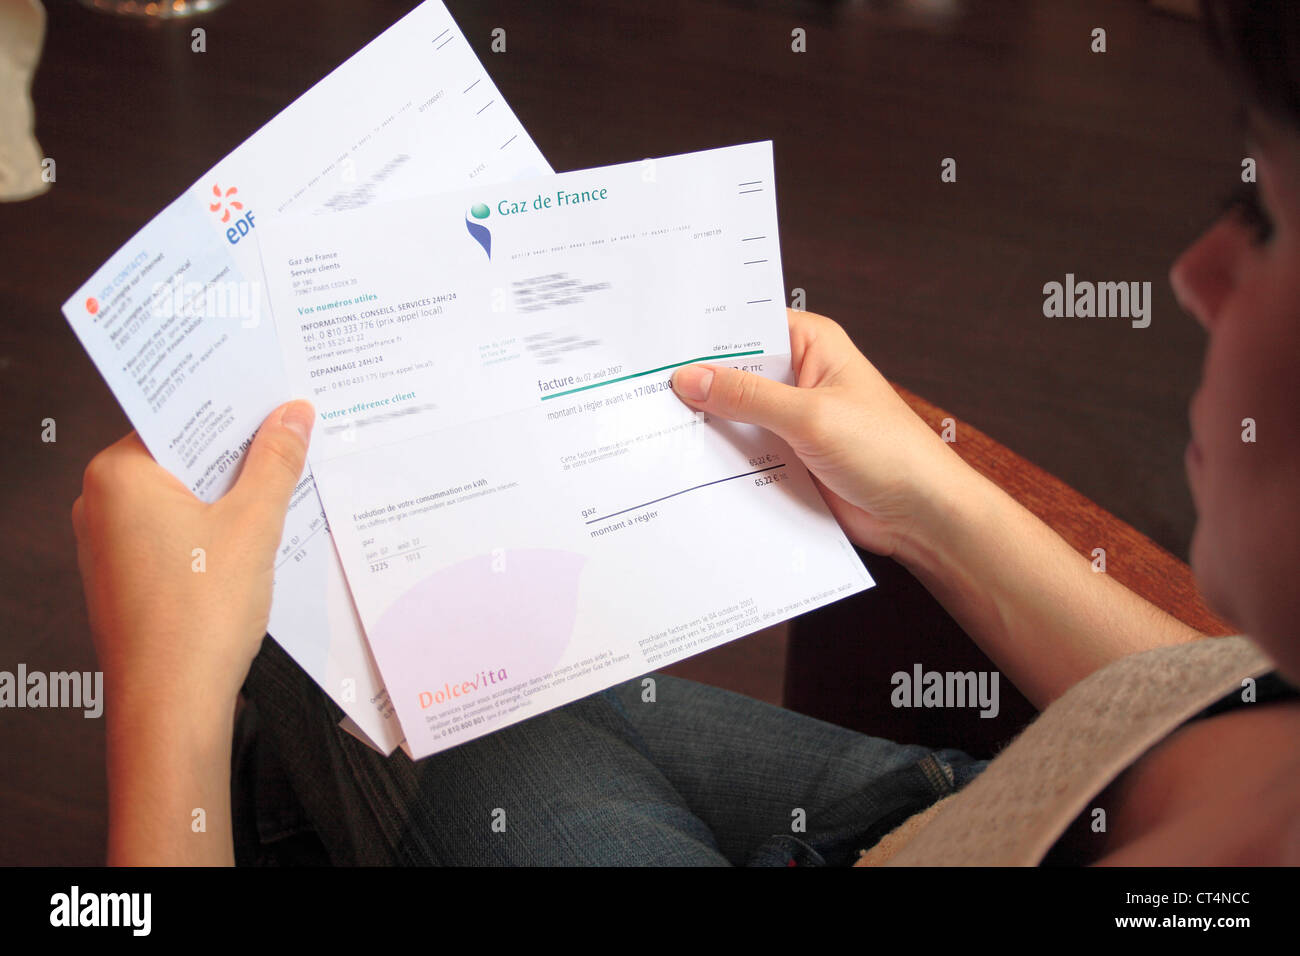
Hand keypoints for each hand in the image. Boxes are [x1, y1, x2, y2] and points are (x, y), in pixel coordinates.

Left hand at [71, 400, 314, 714]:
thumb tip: (292, 416)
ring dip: (232, 498)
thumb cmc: (198, 617)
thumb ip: (275, 462)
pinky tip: (256, 545)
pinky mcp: (126, 578)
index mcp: (119, 475)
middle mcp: (100, 504)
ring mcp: (109, 545)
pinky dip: (214, 532)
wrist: (172, 704)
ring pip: (183, 499)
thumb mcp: (254, 525)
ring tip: (284, 498)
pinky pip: (177, 535)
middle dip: (239, 456)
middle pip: (183, 458)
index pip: (179, 418)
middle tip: (293, 447)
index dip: (233, 409)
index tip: (277, 403)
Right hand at [670, 309, 971, 558]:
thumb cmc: (889, 452)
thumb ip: (747, 396)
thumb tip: (691, 378)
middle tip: (641, 385)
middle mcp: (800, 376)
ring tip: (651, 424)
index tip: (656, 341)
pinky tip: (684, 461)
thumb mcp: (810, 416)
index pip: (746, 325)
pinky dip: (719, 457)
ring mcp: (792, 419)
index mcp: (812, 344)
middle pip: (734, 370)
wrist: (920, 515)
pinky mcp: (788, 457)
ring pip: (734, 414)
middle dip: (696, 382)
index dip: (704, 333)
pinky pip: (742, 451)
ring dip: (705, 424)